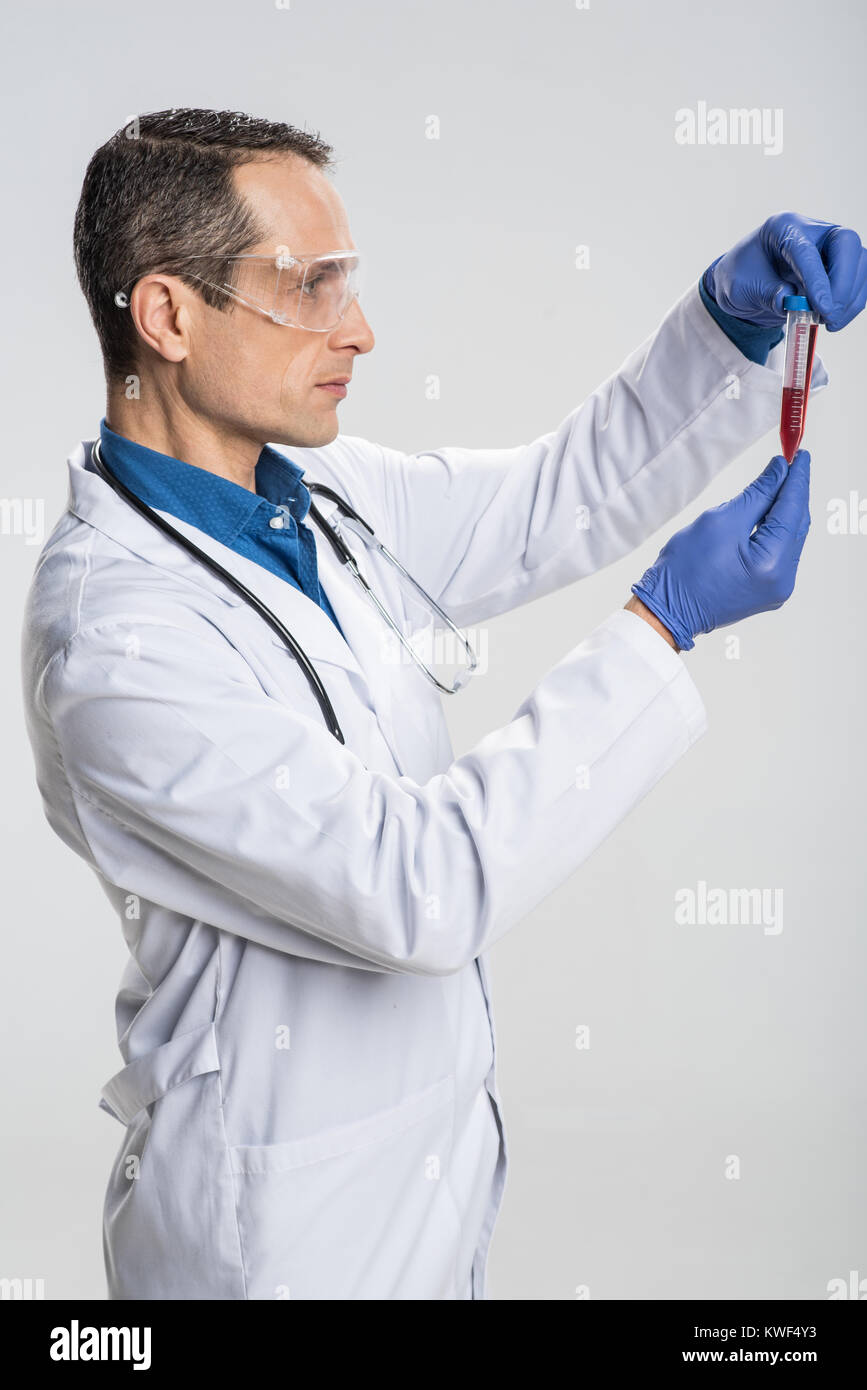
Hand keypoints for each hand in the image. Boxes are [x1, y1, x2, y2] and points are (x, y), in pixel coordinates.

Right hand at [630, 452, 810, 650]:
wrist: (667, 610)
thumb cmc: (684, 570)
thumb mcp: (721, 521)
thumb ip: (757, 494)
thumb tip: (779, 472)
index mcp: (772, 564)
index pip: (793, 510)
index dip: (796, 478)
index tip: (798, 454)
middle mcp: (783, 580)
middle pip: (796, 524)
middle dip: (792, 492)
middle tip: (788, 464)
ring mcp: (777, 589)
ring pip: (789, 538)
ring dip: (783, 511)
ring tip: (776, 485)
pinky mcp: (767, 591)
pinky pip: (779, 552)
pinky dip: (775, 530)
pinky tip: (767, 513)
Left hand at [704, 212, 866, 329]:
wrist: (746, 283)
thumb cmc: (741, 277)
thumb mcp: (740, 288)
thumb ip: (765, 293)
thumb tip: (790, 301)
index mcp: (783, 227)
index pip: (807, 249)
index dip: (818, 279)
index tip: (823, 307)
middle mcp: (812, 230)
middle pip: (845, 243)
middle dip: (842, 283)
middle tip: (829, 315)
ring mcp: (830, 245)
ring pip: (859, 262)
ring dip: (850, 297)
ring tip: (829, 322)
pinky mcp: (840, 264)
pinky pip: (859, 279)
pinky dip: (852, 302)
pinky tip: (834, 319)